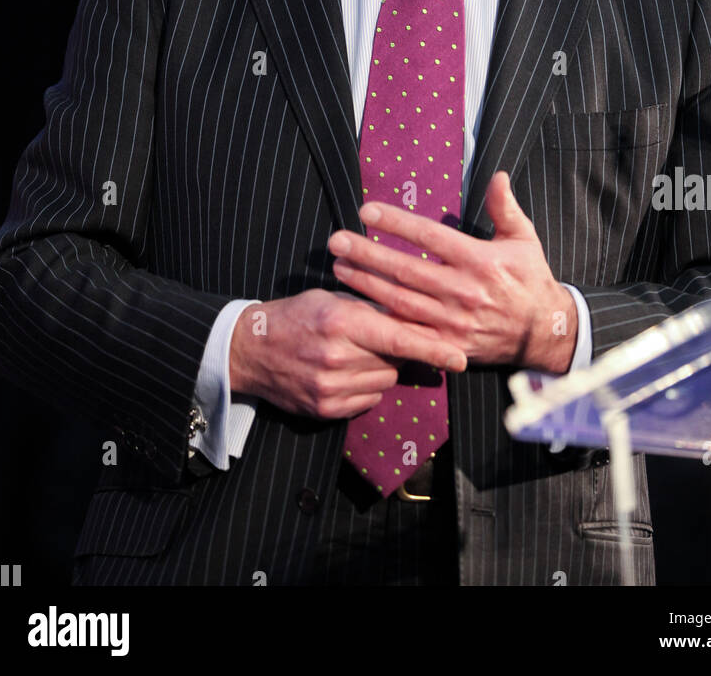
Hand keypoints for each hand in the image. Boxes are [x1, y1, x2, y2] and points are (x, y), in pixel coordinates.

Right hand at [228, 288, 466, 418]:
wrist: (250, 350)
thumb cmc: (295, 316)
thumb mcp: (332, 300)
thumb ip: (371, 311)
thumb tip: (413, 318)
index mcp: (342, 323)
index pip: (399, 339)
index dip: (433, 349)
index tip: (460, 358)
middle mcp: (338, 358)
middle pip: (395, 362)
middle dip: (398, 351)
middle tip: (381, 338)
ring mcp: (330, 388)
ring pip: (384, 383)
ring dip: (382, 369)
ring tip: (358, 354)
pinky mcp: (325, 409)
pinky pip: (367, 401)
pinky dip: (365, 387)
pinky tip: (347, 372)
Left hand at [328, 171, 577, 372]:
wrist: (543, 333)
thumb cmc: (530, 279)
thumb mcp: (524, 239)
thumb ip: (505, 207)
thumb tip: (498, 175)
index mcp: (480, 260)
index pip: (429, 236)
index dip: (396, 223)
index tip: (367, 210)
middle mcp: (464, 291)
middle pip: (406, 270)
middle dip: (368, 253)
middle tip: (337, 240)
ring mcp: (453, 321)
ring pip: (400, 300)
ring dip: (366, 283)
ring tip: (339, 266)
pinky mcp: (448, 343)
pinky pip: (409, 331)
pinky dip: (381, 319)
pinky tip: (358, 305)